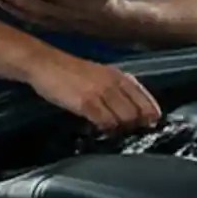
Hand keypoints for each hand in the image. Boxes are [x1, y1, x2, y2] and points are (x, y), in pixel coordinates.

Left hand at [0, 0, 131, 38]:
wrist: (115, 23)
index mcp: (84, 2)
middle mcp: (70, 15)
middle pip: (42, 10)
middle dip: (22, 1)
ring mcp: (61, 23)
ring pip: (35, 18)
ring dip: (16, 9)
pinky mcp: (56, 27)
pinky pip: (35, 22)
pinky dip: (19, 15)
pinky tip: (6, 8)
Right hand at [26, 49, 160, 133]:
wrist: (46, 64)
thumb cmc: (70, 71)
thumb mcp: (99, 74)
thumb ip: (115, 88)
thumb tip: (131, 109)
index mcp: (118, 75)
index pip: (145, 98)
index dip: (151, 114)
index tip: (151, 125)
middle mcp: (114, 83)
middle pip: (138, 112)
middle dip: (136, 126)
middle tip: (129, 133)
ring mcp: (101, 92)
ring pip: (125, 119)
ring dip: (121, 130)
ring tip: (114, 133)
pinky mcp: (86, 102)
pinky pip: (105, 122)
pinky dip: (106, 129)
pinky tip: (100, 130)